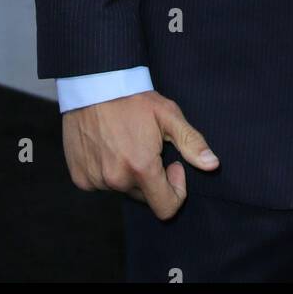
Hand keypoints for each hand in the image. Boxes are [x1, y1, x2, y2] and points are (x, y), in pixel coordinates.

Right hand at [62, 89, 218, 218]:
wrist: (94, 85)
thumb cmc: (134, 99)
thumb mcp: (168, 115)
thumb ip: (191, 143)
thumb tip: (213, 165)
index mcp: (141, 168)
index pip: (166, 208)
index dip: (176, 190)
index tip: (173, 165)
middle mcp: (116, 180)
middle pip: (144, 197)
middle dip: (151, 177)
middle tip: (147, 146)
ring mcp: (95, 181)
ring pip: (122, 189)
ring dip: (128, 173)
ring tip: (124, 142)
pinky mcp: (80, 178)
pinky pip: (101, 183)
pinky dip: (107, 171)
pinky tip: (107, 146)